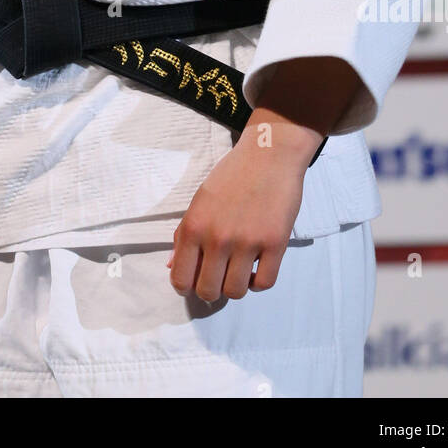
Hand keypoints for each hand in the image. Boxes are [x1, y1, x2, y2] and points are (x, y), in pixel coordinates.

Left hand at [167, 112, 319, 301]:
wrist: (268, 155)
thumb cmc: (232, 175)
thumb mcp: (200, 201)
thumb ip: (184, 235)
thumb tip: (172, 267)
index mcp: (194, 226)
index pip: (181, 279)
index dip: (186, 287)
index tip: (195, 280)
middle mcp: (218, 238)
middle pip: (208, 292)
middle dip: (211, 290)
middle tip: (219, 276)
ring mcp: (248, 242)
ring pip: (236, 292)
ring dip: (236, 286)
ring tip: (239, 270)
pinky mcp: (275, 243)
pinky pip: (265, 283)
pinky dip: (259, 282)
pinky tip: (257, 267)